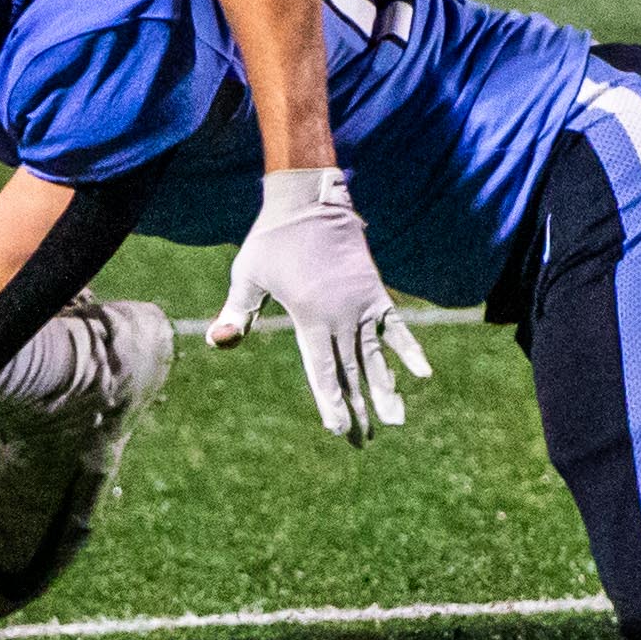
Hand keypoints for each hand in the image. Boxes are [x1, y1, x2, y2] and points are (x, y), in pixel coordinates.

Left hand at [208, 168, 431, 443]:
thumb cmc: (272, 240)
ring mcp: (361, 304)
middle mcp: (340, 314)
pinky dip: (409, 349)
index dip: (331, 401)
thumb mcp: (248, 275)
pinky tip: (423, 374)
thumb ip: (236, 313)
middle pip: (351, 371)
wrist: (311, 199)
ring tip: (396, 420)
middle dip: (357, 408)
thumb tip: (217, 343)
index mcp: (309, 315)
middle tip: (364, 440)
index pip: (323, 369)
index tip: (339, 429)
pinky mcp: (375, 291)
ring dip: (386, 388)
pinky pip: (396, 327)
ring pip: (376, 355)